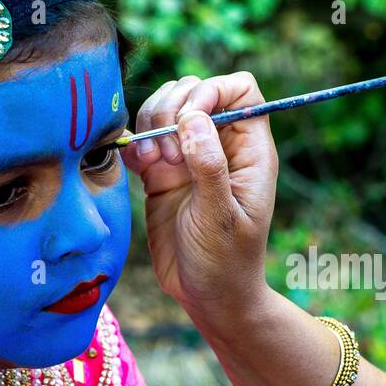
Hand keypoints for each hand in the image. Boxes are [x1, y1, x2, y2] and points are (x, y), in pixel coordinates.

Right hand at [120, 72, 278, 320]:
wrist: (205, 295)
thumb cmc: (225, 262)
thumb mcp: (220, 216)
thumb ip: (208, 165)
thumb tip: (193, 117)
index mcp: (249, 151)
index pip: (240, 89)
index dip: (212, 91)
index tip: (189, 119)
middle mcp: (221, 146)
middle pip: (196, 90)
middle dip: (173, 109)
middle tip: (167, 154)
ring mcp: (190, 156)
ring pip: (166, 108)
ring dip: (151, 124)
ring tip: (152, 162)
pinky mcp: (162, 172)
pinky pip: (145, 136)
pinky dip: (136, 142)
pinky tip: (138, 167)